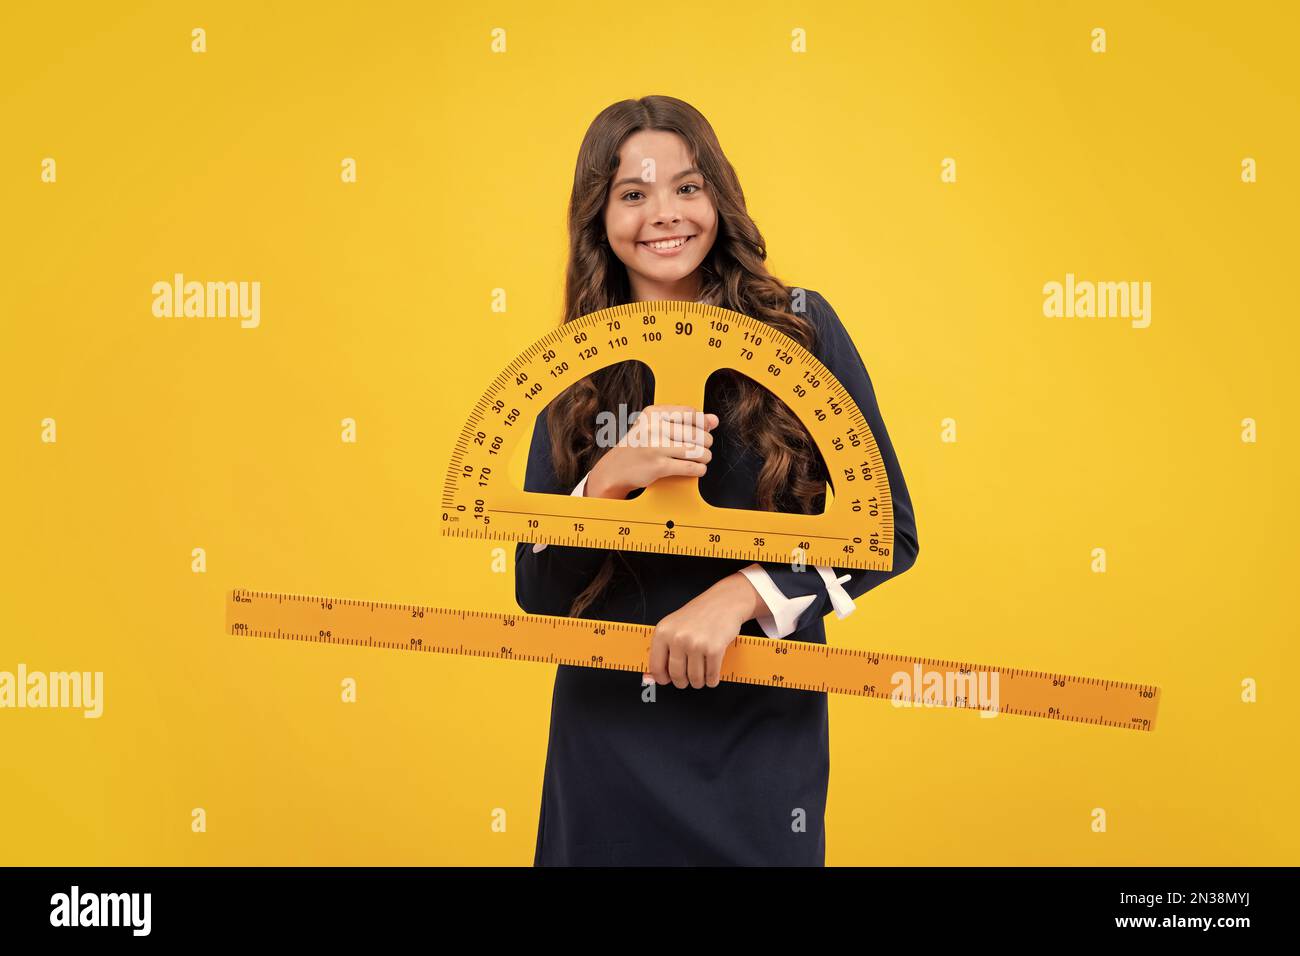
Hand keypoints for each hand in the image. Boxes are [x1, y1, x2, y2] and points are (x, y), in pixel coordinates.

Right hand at [587, 404, 717, 499]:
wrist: (616, 468)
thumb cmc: (639, 446)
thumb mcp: (656, 426)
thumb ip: (685, 421)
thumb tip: (714, 420)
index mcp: (653, 414)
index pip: (689, 413)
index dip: (703, 422)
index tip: (706, 429)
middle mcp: (653, 428)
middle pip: (695, 432)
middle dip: (706, 442)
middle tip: (704, 447)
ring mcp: (655, 447)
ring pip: (695, 450)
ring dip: (705, 456)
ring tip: (703, 458)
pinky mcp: (658, 466)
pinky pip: (689, 467)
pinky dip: (699, 469)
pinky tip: (698, 468)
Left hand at [643, 572, 765, 688]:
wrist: (724, 602)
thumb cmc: (699, 615)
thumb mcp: (673, 626)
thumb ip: (663, 649)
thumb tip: (651, 676)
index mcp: (663, 632)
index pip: (656, 666)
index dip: (662, 678)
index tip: (667, 680)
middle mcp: (678, 638)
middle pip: (676, 675)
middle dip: (683, 682)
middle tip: (687, 679)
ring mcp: (696, 644)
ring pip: (695, 679)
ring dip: (699, 682)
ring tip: (701, 675)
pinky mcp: (714, 649)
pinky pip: (711, 676)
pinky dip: (712, 680)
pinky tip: (712, 675)